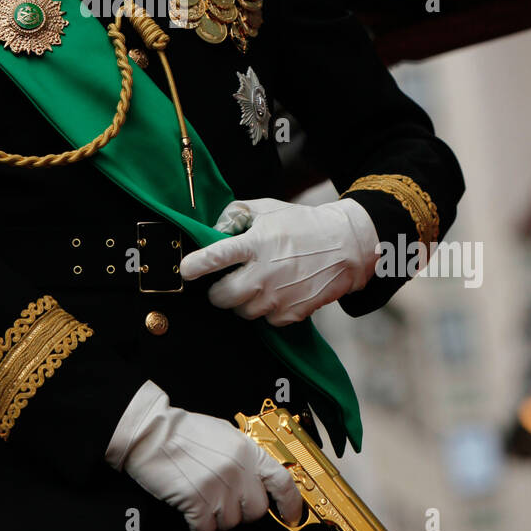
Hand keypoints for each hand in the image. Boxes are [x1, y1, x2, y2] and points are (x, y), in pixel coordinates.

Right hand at [104, 380, 303, 530]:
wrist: (152, 432)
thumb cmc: (185, 431)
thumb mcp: (224, 433)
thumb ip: (245, 455)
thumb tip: (259, 476)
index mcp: (247, 451)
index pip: (283, 482)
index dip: (291, 503)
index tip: (291, 516)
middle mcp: (237, 470)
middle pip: (256, 510)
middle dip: (241, 510)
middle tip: (223, 498)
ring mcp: (218, 487)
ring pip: (230, 523)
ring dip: (216, 517)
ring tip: (202, 497)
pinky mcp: (197, 502)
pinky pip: (206, 530)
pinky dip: (198, 527)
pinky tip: (190, 510)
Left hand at [178, 196, 378, 326]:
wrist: (346, 247)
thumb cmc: (301, 225)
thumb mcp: (267, 209)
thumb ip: (234, 216)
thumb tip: (211, 233)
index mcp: (257, 244)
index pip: (218, 257)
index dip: (197, 265)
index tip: (185, 270)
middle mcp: (265, 273)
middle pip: (221, 297)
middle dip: (217, 291)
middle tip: (226, 280)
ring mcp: (278, 297)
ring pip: (241, 312)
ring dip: (242, 301)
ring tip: (258, 282)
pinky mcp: (291, 314)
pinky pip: (264, 321)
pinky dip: (265, 310)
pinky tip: (277, 292)